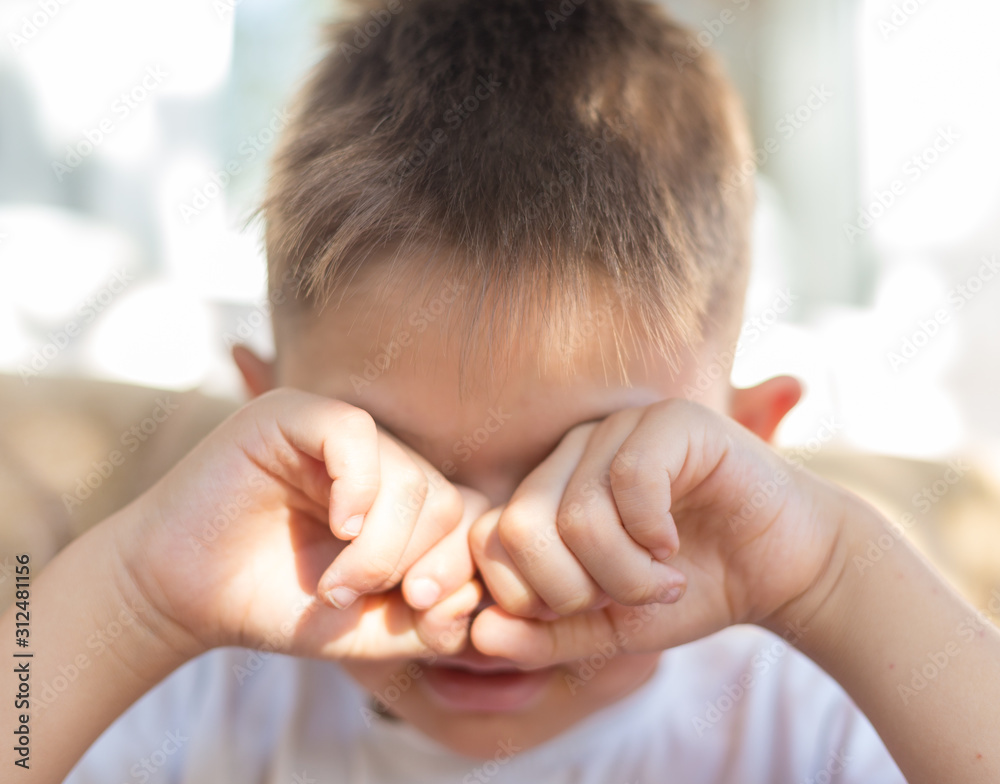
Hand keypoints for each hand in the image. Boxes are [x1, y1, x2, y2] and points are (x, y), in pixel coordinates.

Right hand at [113, 388, 483, 660]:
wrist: (185, 597)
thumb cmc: (280, 606)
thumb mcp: (370, 628)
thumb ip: (432, 620)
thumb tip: (480, 600)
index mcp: (404, 500)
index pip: (471, 519)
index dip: (459, 569)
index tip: (422, 613)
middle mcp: (381, 459)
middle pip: (444, 500)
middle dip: (413, 563)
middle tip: (356, 597)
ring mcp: (337, 433)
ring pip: (407, 475)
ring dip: (378, 548)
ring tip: (334, 585)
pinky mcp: (292, 413)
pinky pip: (355, 435)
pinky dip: (357, 491)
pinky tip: (335, 527)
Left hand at [467, 398, 846, 665]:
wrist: (783, 570)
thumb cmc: (693, 590)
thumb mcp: (608, 629)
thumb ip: (544, 635)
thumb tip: (479, 634)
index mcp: (548, 492)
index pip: (489, 539)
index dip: (531, 596)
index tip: (590, 609)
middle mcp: (573, 452)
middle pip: (521, 526)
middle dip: (573, 589)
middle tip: (627, 597)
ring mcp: (619, 429)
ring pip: (577, 513)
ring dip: (625, 573)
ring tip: (663, 580)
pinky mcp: (670, 421)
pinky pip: (630, 480)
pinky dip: (653, 535)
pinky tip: (677, 544)